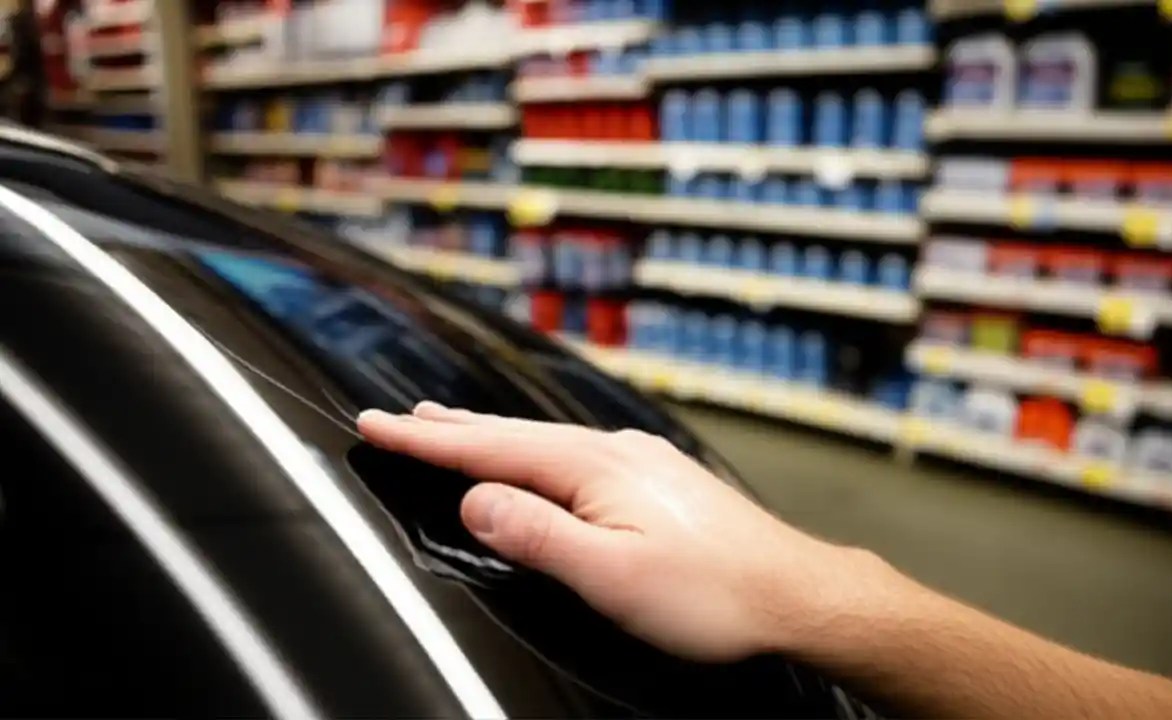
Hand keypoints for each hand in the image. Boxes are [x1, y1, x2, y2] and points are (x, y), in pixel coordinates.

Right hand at [357, 404, 878, 661]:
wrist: (795, 592)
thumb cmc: (712, 593)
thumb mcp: (611, 574)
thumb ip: (536, 535)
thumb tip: (476, 502)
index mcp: (594, 467)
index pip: (490, 448)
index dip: (428, 440)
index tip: (376, 425)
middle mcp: (615, 451)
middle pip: (514, 434)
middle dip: (452, 428)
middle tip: (400, 417)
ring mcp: (639, 462)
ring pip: (545, 443)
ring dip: (493, 436)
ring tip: (453, 427)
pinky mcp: (656, 480)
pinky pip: (575, 455)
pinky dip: (535, 453)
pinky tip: (537, 461)